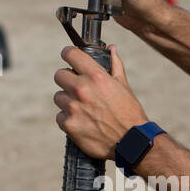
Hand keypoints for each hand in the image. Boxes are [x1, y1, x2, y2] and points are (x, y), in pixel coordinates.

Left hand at [53, 43, 146, 158]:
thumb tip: (111, 48)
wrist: (131, 142)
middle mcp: (82, 90)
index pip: (70, 54)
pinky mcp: (69, 125)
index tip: (68, 56)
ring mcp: (73, 108)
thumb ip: (115, 65)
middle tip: (77, 88)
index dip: (68, 54)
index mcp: (96, 76)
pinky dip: (68, 119)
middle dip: (67, 80)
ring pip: (59, 97)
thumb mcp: (124, 86)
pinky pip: (60, 117)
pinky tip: (81, 122)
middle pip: (59, 75)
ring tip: (82, 109)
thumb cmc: (129, 113)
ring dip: (67, 101)